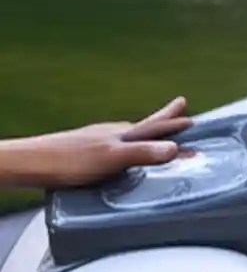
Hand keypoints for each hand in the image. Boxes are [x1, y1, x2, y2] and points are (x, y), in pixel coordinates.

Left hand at [17, 96, 192, 187]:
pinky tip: (122, 158)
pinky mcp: (87, 152)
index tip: (190, 114)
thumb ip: (143, 153)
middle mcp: (113, 134)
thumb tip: (175, 148)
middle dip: (164, 120)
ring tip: (158, 137)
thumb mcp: (112, 158)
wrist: (31, 163)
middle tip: (180, 108)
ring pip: (130, 136)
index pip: (155, 125)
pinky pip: (117, 147)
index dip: (173, 121)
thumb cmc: (70, 161)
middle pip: (145, 126)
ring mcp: (99, 141)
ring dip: (147, 135)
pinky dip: (129, 149)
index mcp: (123, 134)